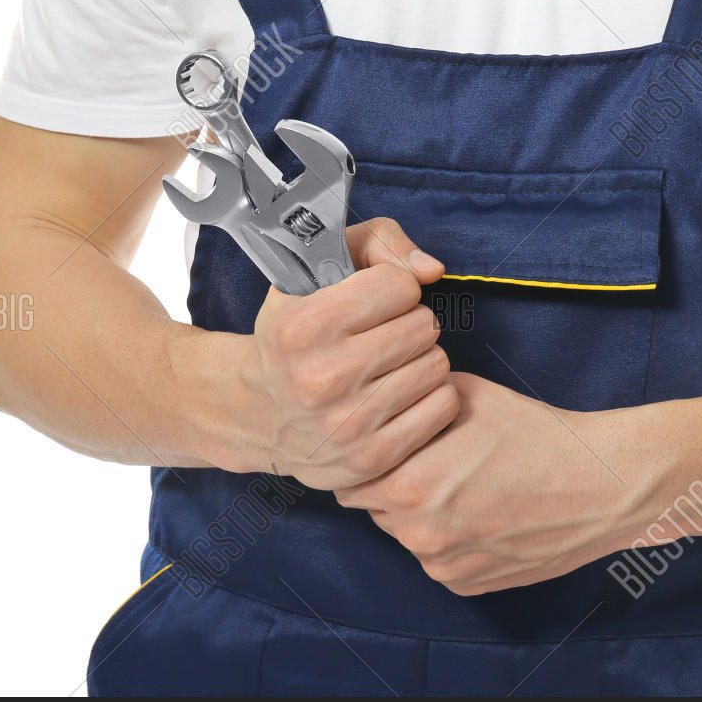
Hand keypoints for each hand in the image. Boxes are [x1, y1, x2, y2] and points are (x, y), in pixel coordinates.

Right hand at [207, 218, 460, 486]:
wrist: (258, 412)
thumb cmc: (296, 332)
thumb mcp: (314, 270)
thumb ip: (378, 243)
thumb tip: (431, 270)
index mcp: (302, 327)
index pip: (400, 285)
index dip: (392, 287)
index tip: (372, 301)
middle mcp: (322, 379)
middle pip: (424, 326)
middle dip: (409, 323)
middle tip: (383, 336)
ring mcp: (347, 425)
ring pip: (438, 365)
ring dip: (420, 360)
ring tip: (388, 365)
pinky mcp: (371, 458)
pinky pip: (443, 406)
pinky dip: (430, 396)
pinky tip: (400, 394)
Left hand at [335, 373, 640, 595]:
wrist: (600, 486)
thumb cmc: (536, 434)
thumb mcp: (466, 395)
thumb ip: (410, 402)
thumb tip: (377, 398)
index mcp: (407, 485)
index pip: (350, 475)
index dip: (367, 456)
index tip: (388, 444)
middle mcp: (417, 534)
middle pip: (376, 507)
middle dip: (393, 484)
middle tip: (435, 461)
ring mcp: (443, 565)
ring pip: (408, 535)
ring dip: (422, 514)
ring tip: (468, 485)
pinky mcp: (468, 585)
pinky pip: (440, 559)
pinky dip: (452, 540)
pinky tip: (485, 513)